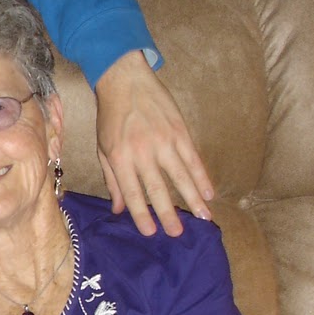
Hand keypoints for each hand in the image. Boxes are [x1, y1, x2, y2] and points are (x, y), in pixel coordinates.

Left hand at [94, 50, 213, 237]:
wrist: (125, 80)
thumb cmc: (111, 116)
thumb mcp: (104, 148)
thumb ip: (112, 179)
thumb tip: (118, 209)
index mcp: (120, 157)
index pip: (132, 193)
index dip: (141, 214)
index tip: (151, 233)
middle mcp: (142, 152)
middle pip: (158, 189)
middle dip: (168, 213)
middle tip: (178, 234)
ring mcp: (163, 141)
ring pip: (181, 176)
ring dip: (193, 199)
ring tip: (203, 218)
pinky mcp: (180, 131)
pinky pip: (193, 158)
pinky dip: (202, 176)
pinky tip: (209, 192)